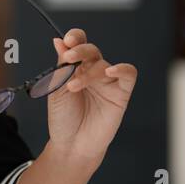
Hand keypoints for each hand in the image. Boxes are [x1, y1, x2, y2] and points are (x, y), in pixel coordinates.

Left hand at [43, 28, 137, 161]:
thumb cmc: (63, 118)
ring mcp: (107, 82)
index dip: (75, 38)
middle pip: (91, 50)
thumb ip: (61, 66)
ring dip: (88, 72)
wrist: (72, 145)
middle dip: (80, 50)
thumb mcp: (56, 90)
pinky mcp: (121, 93)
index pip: (78, 44)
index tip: (66, 40)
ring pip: (104, 64)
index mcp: (74, 68)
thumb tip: (59, 41)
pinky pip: (128, 74)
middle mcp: (91, 72)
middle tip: (69, 57)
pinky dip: (121, 69)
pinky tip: (109, 72)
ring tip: (73, 87)